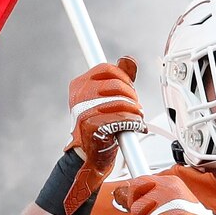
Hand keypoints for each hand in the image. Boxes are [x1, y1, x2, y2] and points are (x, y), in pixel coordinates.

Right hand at [67, 57, 147, 173]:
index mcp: (79, 84)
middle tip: (135, 106)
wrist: (90, 155)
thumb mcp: (106, 97)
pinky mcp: (93, 126)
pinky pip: (123, 118)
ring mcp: (84, 111)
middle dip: (132, 95)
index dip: (124, 77)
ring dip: (135, 111)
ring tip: (136, 117)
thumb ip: (119, 77)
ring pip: (122, 102)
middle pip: (117, 84)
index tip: (129, 88)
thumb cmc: (100, 124)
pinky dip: (134, 123)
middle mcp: (79, 96)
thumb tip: (128, 59)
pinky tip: (135, 127)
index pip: (107, 69)